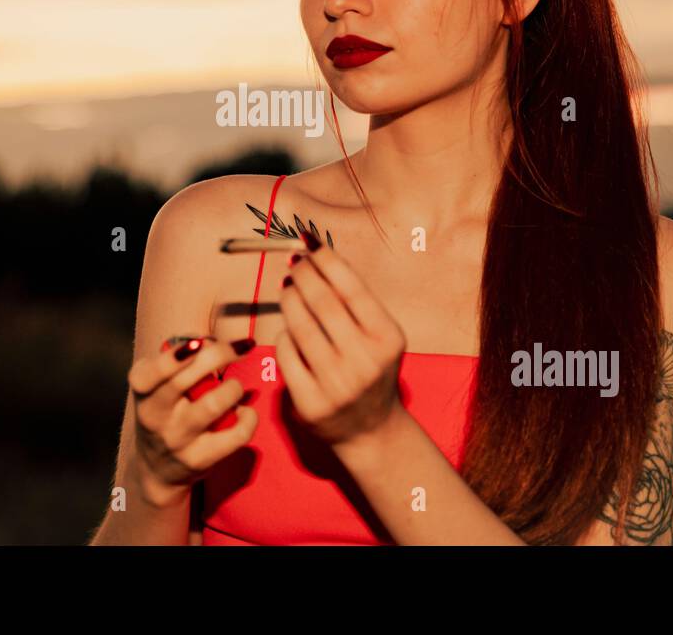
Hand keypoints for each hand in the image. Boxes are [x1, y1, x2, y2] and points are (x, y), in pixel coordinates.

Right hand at [126, 338, 257, 506]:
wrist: (157, 468)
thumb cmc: (167, 409)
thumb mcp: (159, 383)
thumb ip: (179, 358)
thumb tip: (211, 343)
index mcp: (142, 391)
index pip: (151, 373)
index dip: (174, 357)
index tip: (199, 343)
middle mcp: (154, 416)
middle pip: (184, 380)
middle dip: (220, 355)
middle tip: (240, 348)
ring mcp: (177, 440)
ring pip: (213, 405)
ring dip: (233, 388)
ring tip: (234, 387)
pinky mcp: (200, 460)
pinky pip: (236, 434)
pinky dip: (249, 417)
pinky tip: (244, 412)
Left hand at [275, 237, 407, 448]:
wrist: (371, 430)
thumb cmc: (372, 369)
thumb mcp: (379, 336)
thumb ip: (355, 301)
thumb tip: (315, 254)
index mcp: (388, 339)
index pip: (352, 288)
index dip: (326, 260)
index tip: (309, 242)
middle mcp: (365, 362)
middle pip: (323, 303)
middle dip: (304, 275)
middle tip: (294, 263)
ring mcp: (336, 385)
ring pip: (300, 327)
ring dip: (289, 299)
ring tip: (288, 287)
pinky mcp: (310, 404)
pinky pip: (286, 354)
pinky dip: (284, 335)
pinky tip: (288, 326)